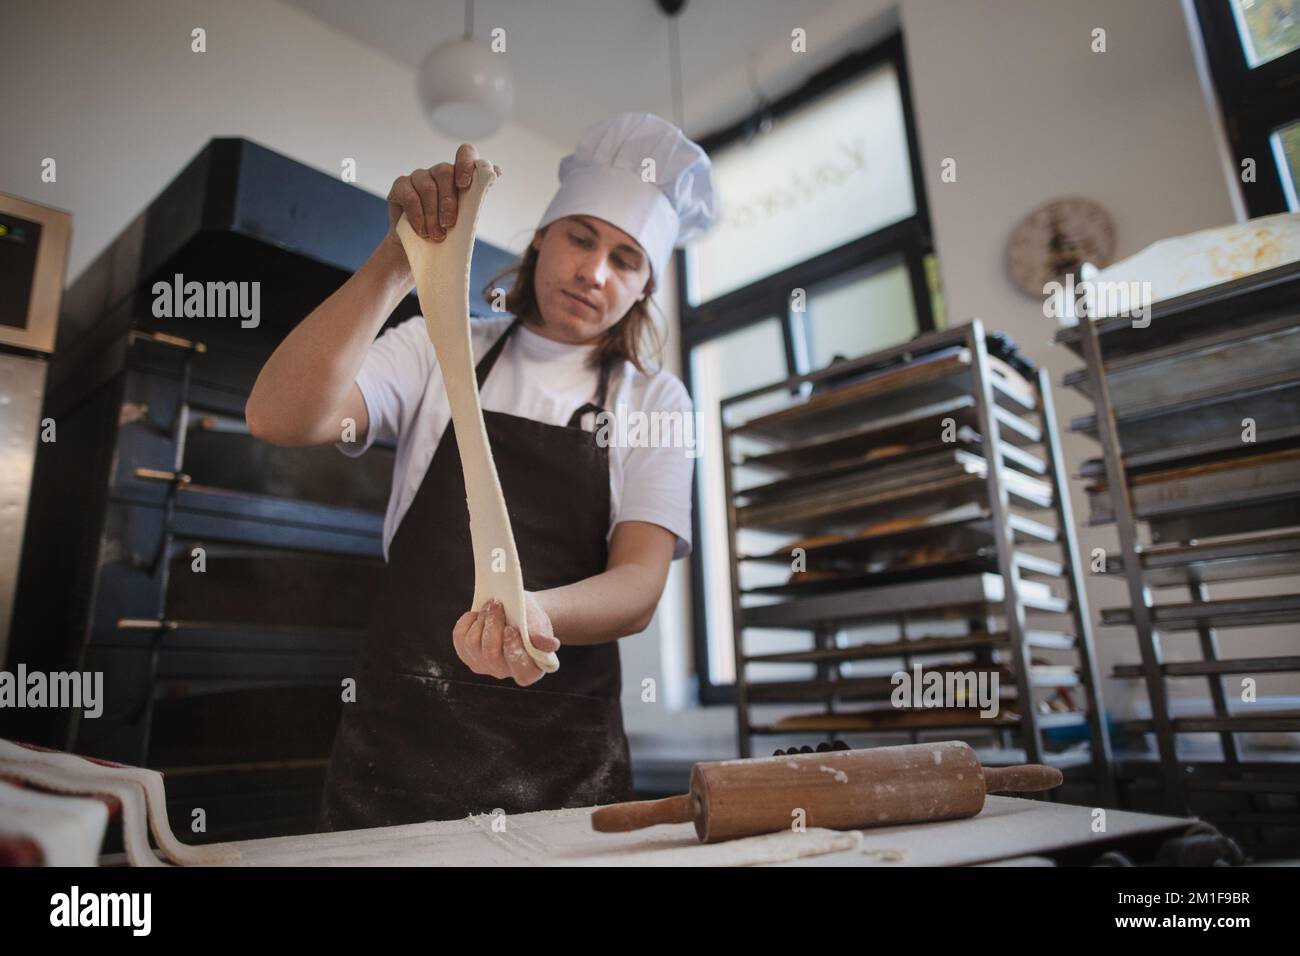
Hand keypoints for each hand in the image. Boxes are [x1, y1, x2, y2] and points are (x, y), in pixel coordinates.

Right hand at [385, 144, 501, 245]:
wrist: (419, 248)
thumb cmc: (447, 231)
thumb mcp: (466, 217)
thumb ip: (478, 194)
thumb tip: (497, 171)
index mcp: (458, 175)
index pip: (465, 152)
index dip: (466, 163)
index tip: (465, 184)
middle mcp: (439, 172)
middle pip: (444, 172)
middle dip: (448, 201)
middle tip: (449, 225)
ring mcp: (418, 177)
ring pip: (427, 186)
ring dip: (432, 214)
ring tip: (436, 235)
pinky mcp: (401, 186)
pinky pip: (410, 197)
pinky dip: (418, 216)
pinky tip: (422, 231)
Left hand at [452, 593, 559, 686]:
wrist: (518, 614)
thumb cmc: (532, 619)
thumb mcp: (540, 622)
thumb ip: (542, 633)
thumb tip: (550, 645)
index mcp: (530, 670)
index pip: (521, 669)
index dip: (513, 649)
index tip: (511, 628)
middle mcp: (505, 672)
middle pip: (491, 654)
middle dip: (493, 625)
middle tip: (498, 605)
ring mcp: (483, 665)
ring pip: (473, 643)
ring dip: (482, 619)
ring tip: (492, 606)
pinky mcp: (467, 655)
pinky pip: (459, 637)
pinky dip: (468, 620)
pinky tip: (480, 614)